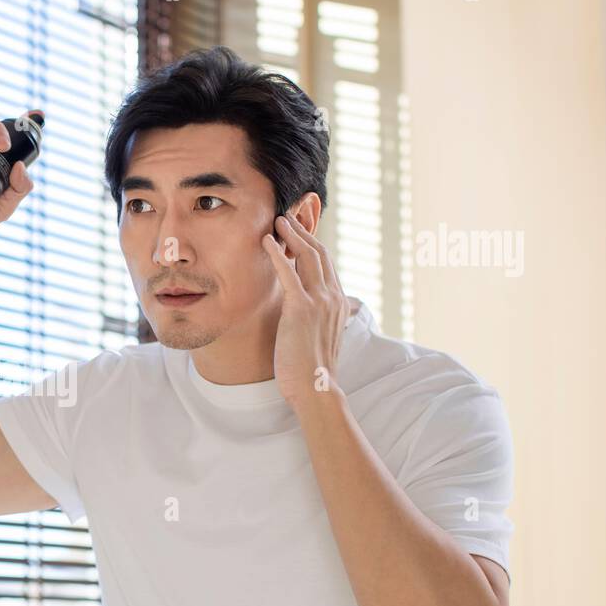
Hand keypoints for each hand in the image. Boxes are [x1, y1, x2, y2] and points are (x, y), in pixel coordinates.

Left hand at [262, 214, 349, 408]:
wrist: (316, 388)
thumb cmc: (312, 368)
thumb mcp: (318, 337)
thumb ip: (316, 319)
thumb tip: (305, 312)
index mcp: (339, 302)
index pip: (326, 264)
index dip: (312, 244)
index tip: (297, 231)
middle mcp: (334, 297)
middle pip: (319, 253)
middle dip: (303, 231)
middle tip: (286, 217)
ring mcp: (320, 301)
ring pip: (307, 256)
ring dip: (292, 235)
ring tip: (278, 221)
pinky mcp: (301, 308)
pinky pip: (288, 273)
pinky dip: (277, 253)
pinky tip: (267, 241)